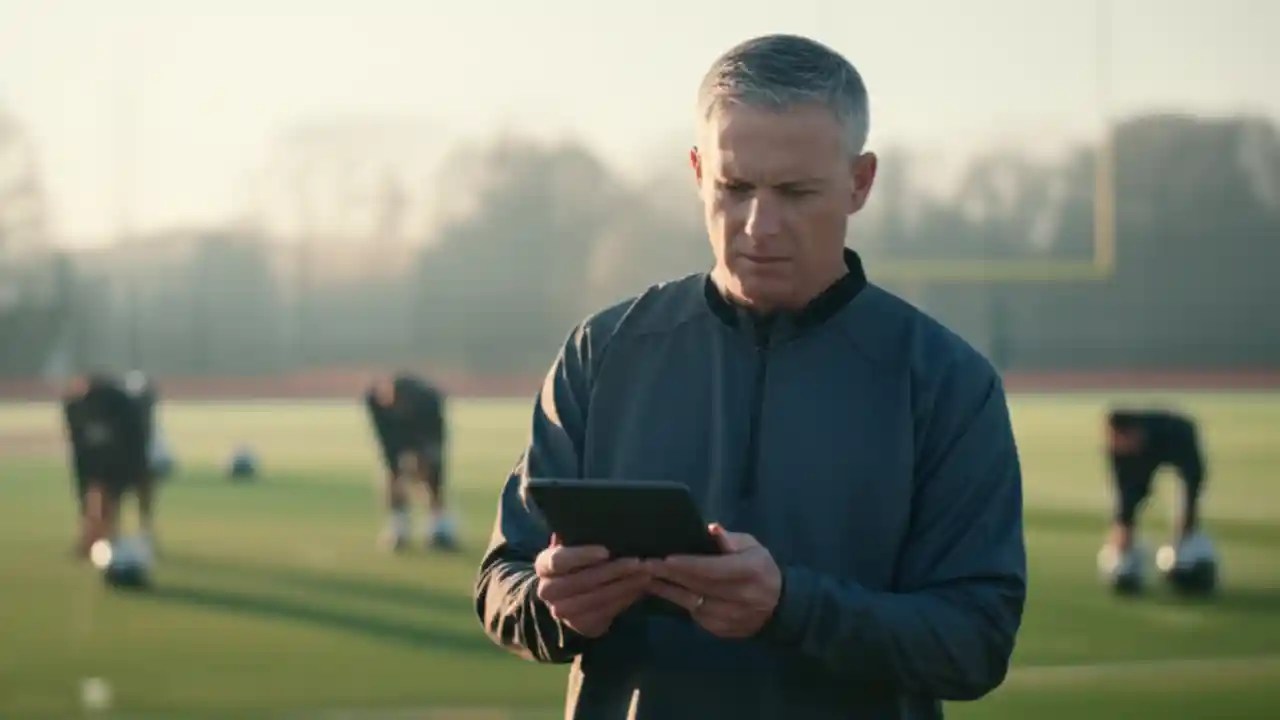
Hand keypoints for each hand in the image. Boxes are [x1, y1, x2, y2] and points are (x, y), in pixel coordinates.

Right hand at [534, 535, 650, 637]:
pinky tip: (639, 589)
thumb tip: (596, 514)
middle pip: (581, 582)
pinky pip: (604, 614)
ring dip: (623, 587)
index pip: (558, 560)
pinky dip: (624, 601)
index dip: (582, 556)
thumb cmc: (578, 559)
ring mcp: (561, 611)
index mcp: (543, 565)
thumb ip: (579, 533)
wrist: (569, 594)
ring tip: (645, 574)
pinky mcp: (579, 626)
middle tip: (638, 562)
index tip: (606, 551)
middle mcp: (546, 590)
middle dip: (612, 572)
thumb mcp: (575, 543)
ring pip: (595, 599)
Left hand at [647, 524, 781, 638]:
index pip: (712, 569)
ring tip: (646, 576)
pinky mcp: (720, 630)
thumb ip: (729, 539)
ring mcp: (729, 617)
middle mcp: (739, 597)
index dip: (687, 565)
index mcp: (749, 572)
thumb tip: (709, 529)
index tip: (665, 558)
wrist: (779, 607)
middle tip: (645, 563)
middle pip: (698, 585)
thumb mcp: (752, 547)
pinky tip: (662, 589)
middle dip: (669, 574)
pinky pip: (694, 614)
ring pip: (691, 603)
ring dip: (667, 589)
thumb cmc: (761, 569)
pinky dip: (678, 601)